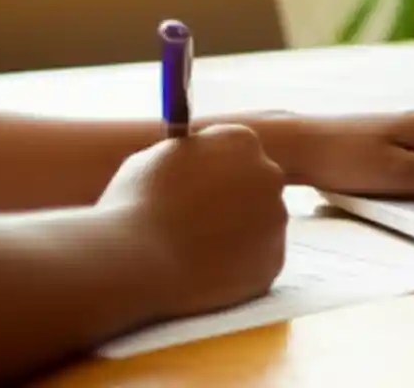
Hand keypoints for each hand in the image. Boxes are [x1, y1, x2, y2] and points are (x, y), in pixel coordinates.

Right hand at [97, 124, 287, 318]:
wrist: (139, 261)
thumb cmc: (136, 205)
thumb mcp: (155, 161)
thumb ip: (186, 157)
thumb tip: (193, 161)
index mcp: (240, 141)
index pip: (236, 148)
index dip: (214, 167)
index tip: (198, 182)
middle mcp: (268, 174)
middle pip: (256, 183)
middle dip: (234, 199)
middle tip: (200, 219)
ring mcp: (276, 219)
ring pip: (258, 225)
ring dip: (234, 235)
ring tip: (191, 250)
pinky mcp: (273, 260)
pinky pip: (256, 261)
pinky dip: (235, 268)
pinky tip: (203, 272)